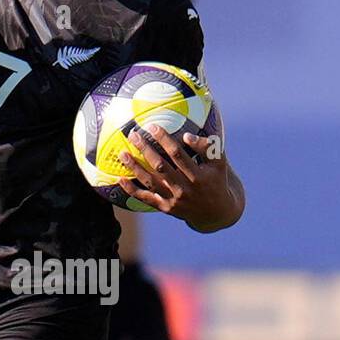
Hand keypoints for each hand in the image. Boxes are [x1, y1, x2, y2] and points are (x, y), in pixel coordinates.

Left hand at [119, 124, 244, 231]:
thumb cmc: (217, 180)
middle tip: (133, 135)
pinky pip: (146, 198)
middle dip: (145, 150)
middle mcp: (185, 189)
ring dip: (135, 168)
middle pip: (160, 167)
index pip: (178, 154)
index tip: (152, 126)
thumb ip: (206, 147)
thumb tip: (186, 136)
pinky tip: (120, 179)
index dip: (164, 139)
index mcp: (198, 176)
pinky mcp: (166, 208)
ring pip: (150, 182)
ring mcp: (174, 200)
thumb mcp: (219, 163)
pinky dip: (132, 190)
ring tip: (122, 154)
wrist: (216, 212)